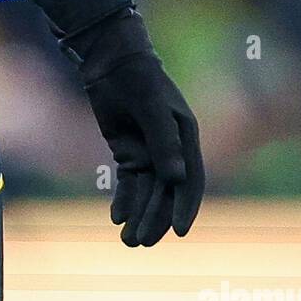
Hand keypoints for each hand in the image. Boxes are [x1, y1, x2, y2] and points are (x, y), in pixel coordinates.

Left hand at [68, 11, 204, 246]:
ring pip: (147, 191)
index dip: (186, 206)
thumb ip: (162, 140)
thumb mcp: (150, 105)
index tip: (178, 232)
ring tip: (128, 241)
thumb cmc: (136, 75)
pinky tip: (117, 218)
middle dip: (155, 218)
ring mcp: (149, 150)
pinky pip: (129, 182)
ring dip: (139, 215)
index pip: (190, 179)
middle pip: (166, 192)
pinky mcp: (128, 150)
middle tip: (141, 243)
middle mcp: (171, 148)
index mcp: (186, 137)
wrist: (109, 57)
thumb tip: (177, 179)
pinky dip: (125, 200)